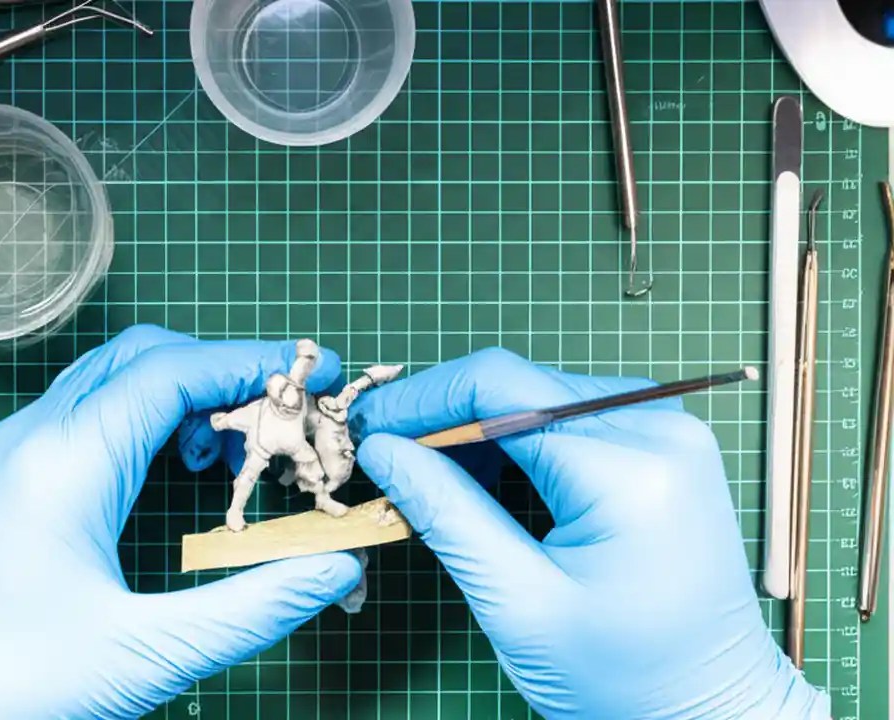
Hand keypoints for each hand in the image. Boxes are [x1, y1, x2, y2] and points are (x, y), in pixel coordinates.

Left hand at [0, 326, 362, 718]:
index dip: (252, 363)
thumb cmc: (8, 689)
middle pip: (141, 354)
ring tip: (239, 442)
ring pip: (109, 377)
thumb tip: (337, 570)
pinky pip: (82, 410)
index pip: (173, 372)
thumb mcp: (146, 654)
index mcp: (63, 462)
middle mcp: (29, 437)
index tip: (316, 371)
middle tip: (288, 405)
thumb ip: (254, 608)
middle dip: (221, 367)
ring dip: (180, 390)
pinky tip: (173, 464)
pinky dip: (142, 414)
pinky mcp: (0, 476)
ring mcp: (7, 451)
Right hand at [352, 349, 829, 719]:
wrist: (712, 709)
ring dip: (473, 424)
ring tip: (421, 469)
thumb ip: (446, 513)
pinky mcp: (663, 447)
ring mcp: (668, 432)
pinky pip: (569, 415)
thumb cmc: (622, 677)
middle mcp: (659, 430)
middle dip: (440, 412)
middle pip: (519, 382)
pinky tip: (478, 473)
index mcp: (628, 469)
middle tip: (380, 452)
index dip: (420, 398)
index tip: (364, 426)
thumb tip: (382, 448)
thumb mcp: (517, 603)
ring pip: (538, 392)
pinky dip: (514, 437)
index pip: (500, 386)